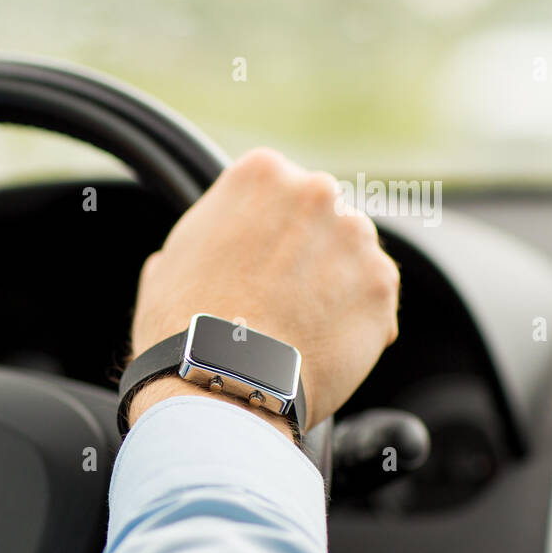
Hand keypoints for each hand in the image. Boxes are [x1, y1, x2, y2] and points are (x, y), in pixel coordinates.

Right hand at [127, 148, 398, 434]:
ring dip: (333, 282)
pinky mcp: (382, 284)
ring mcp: (356, 236)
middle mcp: (317, 191)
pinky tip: (317, 345)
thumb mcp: (169, 262)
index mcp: (261, 173)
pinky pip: (373, 298)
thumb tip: (208, 251)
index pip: (274, 189)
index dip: (262, 229)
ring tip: (296, 326)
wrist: (221, 379)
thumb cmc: (184, 324)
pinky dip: (355, 320)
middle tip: (275, 294)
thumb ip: (205, 237)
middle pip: (320, 214)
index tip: (253, 259)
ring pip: (351, 254)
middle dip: (304, 249)